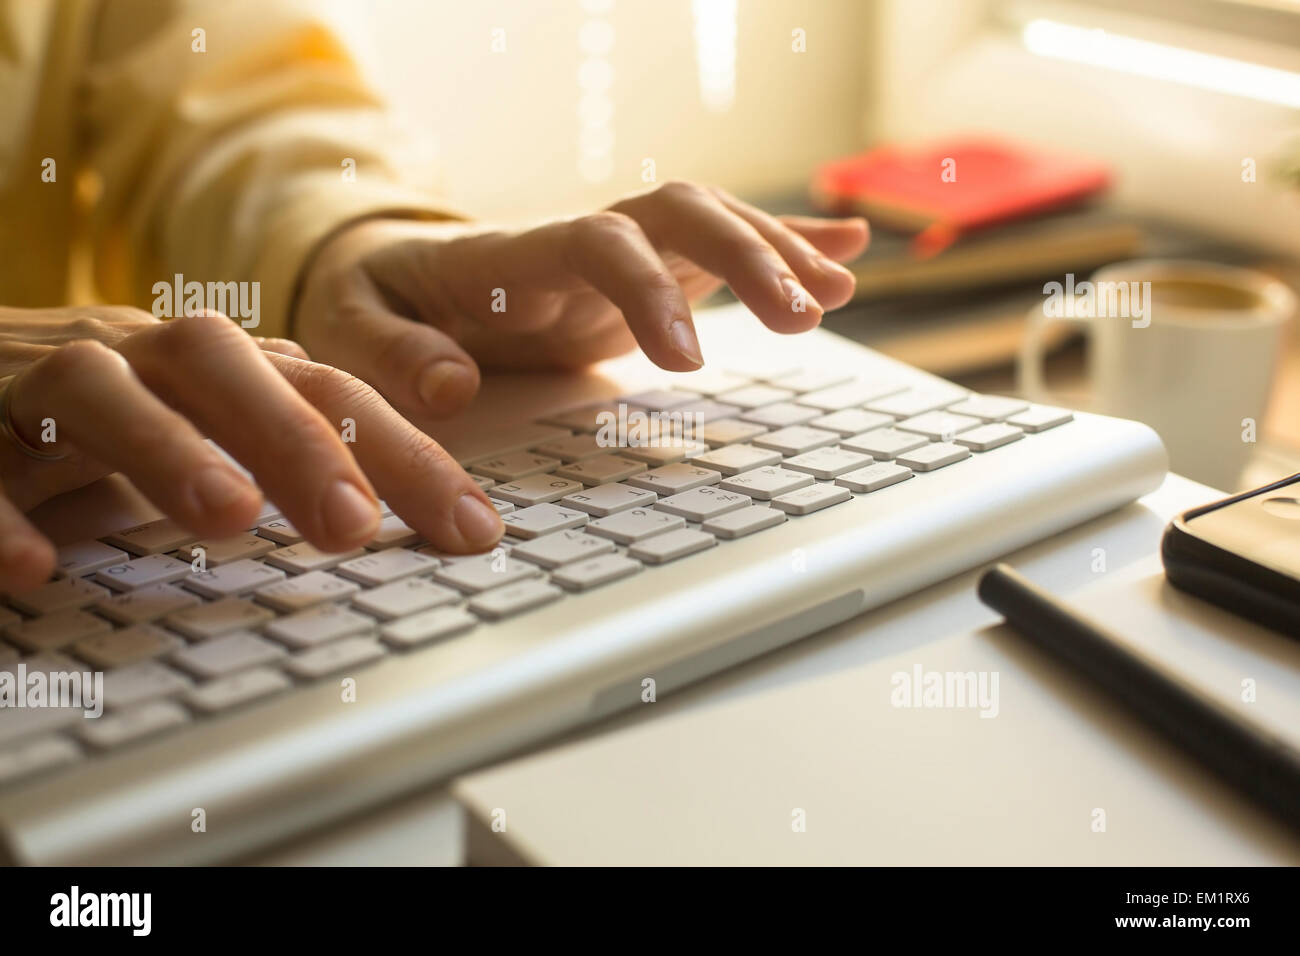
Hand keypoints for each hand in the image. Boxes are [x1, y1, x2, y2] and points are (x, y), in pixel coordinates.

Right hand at [0, 307, 502, 590]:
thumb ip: (287, 453)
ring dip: (167, 449)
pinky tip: (34, 569)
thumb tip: (407, 515)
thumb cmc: (96, 414)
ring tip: (227, 517)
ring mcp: (37, 383)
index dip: (406, 455)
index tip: (474, 532)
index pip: (326, 396)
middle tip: (352, 526)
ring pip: (101, 389)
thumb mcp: (203, 426)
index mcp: (213, 368)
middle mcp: (137, 358)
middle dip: (297, 441)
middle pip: (226, 367)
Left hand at [294, 182, 867, 418]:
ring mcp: (615, 252)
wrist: (390, 271)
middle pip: (676, 213)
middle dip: (745, 255)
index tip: (687, 359)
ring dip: (777, 252)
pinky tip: (844, 256)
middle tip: (799, 318)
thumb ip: (392, 356)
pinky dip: (782, 248)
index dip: (647, 290)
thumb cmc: (371, 299)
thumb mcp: (349, 328)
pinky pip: (717, 250)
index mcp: (511, 252)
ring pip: (710, 224)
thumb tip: (452, 386)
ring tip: (836, 295)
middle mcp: (577, 239)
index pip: (596, 244)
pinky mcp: (640, 274)